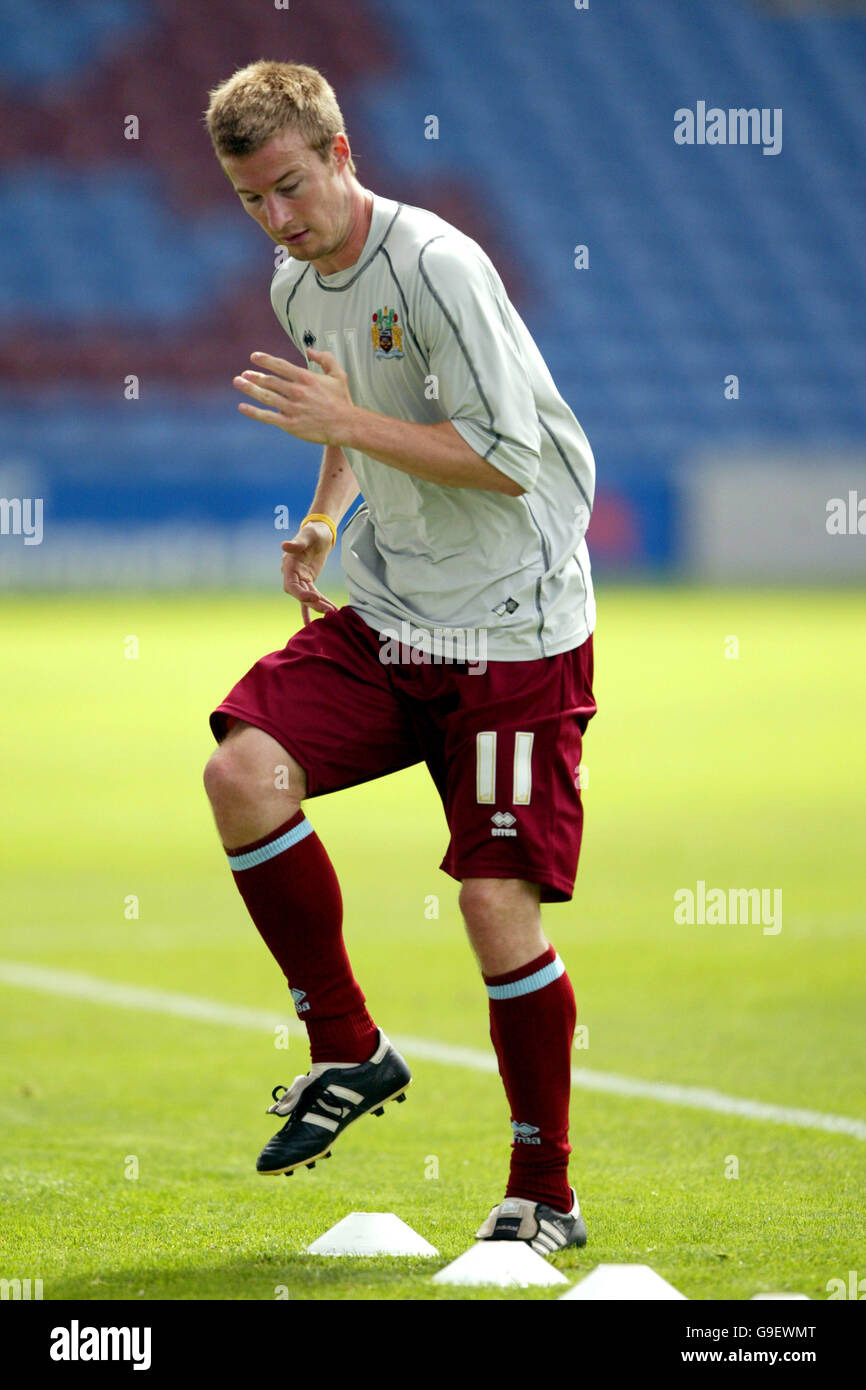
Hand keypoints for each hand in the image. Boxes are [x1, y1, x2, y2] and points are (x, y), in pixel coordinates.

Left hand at [233, 349, 354, 445]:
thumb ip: (325, 358)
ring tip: (238, 382)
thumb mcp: (338, 374)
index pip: (280, 365)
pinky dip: (253, 411)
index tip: (254, 357)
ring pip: (266, 396)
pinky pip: (267, 417)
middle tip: (244, 374)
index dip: (265, 360)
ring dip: (250, 388)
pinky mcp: (290, 424)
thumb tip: (310, 350)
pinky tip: (242, 406)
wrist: (346, 425)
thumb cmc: (342, 401)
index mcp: (306, 378)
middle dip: (254, 376)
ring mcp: (292, 408)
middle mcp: (297, 391)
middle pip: (270, 381)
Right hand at [281, 522, 337, 624]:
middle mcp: (292, 574)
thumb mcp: (307, 535)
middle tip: (328, 609)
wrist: (320, 533)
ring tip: (332, 612)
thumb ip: (297, 543)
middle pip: (300, 595)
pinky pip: (310, 597)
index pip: (291, 586)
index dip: (301, 594)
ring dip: (318, 606)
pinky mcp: (308, 581)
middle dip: (313, 604)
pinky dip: (314, 607)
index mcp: (289, 565)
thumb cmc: (313, 532)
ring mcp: (300, 579)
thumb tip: (284, 545)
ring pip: (307, 597)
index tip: (315, 597)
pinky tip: (318, 618)